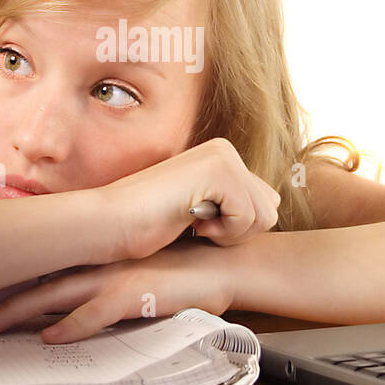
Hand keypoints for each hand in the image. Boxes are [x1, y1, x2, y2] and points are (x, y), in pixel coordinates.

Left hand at [0, 239, 237, 342]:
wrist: (220, 264)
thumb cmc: (170, 271)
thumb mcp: (120, 276)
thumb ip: (88, 289)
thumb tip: (51, 314)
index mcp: (83, 257)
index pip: (25, 271)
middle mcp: (89, 261)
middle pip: (24, 283)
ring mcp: (110, 275)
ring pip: (48, 297)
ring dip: (9, 315)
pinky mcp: (135, 293)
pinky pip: (97, 312)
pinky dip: (71, 326)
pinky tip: (48, 339)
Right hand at [97, 137, 281, 262]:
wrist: (110, 223)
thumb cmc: (147, 226)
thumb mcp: (200, 212)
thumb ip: (232, 205)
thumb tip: (273, 207)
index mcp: (223, 156)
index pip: (266, 205)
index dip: (236, 229)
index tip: (198, 225)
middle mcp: (226, 150)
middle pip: (271, 209)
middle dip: (239, 232)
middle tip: (197, 227)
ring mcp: (223, 157)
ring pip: (265, 215)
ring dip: (231, 235)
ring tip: (193, 224)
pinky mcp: (219, 172)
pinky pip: (248, 218)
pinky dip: (223, 234)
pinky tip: (190, 222)